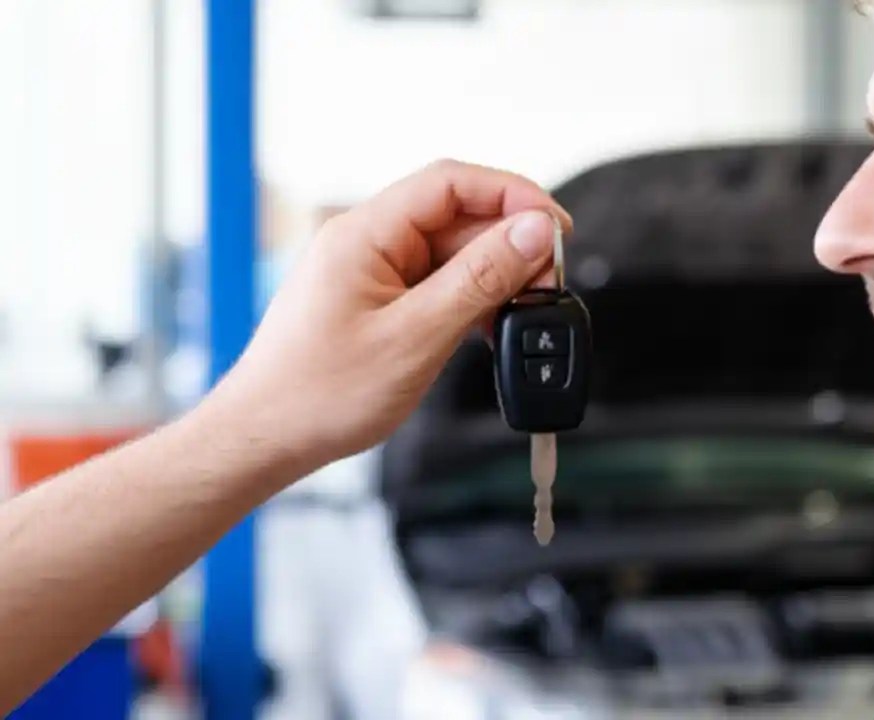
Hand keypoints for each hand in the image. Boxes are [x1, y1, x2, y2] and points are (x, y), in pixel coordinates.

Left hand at [208, 159, 572, 471]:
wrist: (265, 439)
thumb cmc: (318, 395)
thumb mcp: (415, 337)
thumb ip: (479, 280)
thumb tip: (532, 234)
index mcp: (364, 234)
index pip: (450, 183)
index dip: (511, 194)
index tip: (553, 227)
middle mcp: (367, 242)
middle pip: (457, 216)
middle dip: (510, 243)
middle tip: (546, 282)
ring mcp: (373, 273)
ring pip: (453, 253)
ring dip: (495, 276)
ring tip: (523, 312)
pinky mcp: (380, 303)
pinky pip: (438, 284)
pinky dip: (472, 301)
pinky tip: (492, 327)